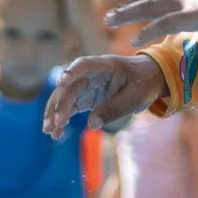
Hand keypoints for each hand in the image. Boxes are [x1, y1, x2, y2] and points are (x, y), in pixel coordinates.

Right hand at [42, 52, 164, 138]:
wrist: (149, 80)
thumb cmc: (143, 83)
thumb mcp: (134, 97)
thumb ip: (114, 109)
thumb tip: (91, 125)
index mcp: (105, 65)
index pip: (84, 64)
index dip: (72, 72)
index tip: (61, 83)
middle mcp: (90, 74)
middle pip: (70, 86)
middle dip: (60, 104)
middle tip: (56, 123)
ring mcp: (86, 85)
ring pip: (65, 97)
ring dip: (55, 113)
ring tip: (49, 131)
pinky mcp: (85, 97)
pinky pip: (70, 107)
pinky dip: (62, 118)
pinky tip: (56, 132)